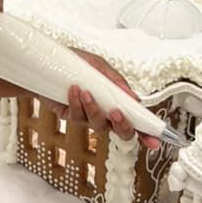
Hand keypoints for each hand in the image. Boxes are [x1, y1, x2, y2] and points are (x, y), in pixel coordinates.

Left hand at [41, 50, 160, 150]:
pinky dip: (77, 104)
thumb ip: (116, 81)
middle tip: (116, 112)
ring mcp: (89, 116)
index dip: (147, 133)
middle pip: (121, 131)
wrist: (48, 62)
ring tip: (87, 93)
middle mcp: (105, 111)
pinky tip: (74, 91)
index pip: (136, 120)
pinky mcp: (71, 116)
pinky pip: (79, 118)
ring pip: (99, 126)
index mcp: (117, 99)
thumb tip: (133, 97)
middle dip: (122, 124)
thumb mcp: (99, 65)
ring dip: (95, 109)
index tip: (154, 140)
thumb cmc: (76, 62)